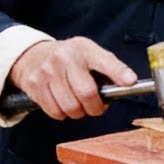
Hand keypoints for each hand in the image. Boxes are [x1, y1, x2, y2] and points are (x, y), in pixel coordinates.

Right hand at [8, 37, 137, 119]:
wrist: (33, 56)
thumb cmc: (69, 58)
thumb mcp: (90, 54)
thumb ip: (110, 68)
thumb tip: (128, 83)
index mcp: (84, 49)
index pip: (105, 61)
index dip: (118, 73)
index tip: (130, 82)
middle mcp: (64, 58)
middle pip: (87, 94)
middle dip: (95, 107)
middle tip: (96, 105)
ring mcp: (47, 72)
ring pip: (71, 108)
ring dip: (78, 112)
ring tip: (77, 102)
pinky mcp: (35, 85)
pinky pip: (55, 112)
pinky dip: (62, 113)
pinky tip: (62, 102)